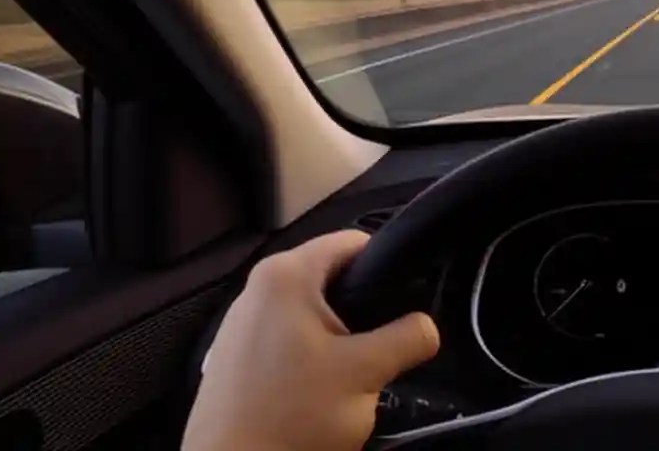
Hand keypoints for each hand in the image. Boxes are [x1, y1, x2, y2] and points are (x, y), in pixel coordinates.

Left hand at [183, 231, 440, 450]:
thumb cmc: (295, 415)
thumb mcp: (366, 373)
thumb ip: (407, 338)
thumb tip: (426, 326)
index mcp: (286, 274)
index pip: (355, 243)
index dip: (389, 268)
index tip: (408, 306)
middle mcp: (257, 287)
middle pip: (333, 280)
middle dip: (363, 311)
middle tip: (383, 350)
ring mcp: (239, 323)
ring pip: (311, 314)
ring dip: (338, 339)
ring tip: (352, 376)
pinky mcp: (232, 357)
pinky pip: (287, 340)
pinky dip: (309, 358)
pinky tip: (316, 393)